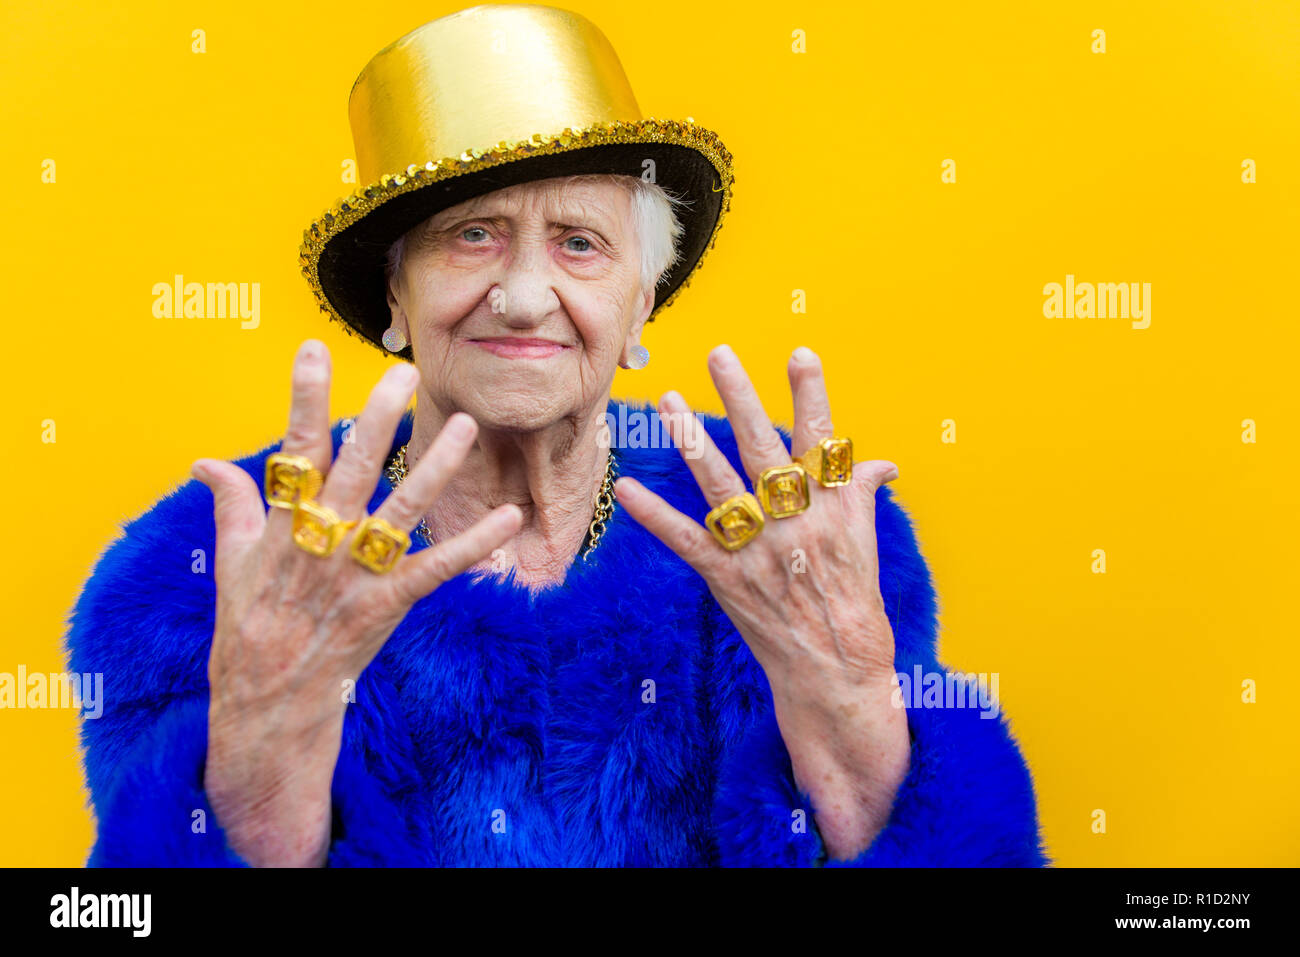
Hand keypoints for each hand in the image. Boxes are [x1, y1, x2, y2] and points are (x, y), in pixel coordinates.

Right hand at [192, 339, 521, 866]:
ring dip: (437, 468)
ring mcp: (354, 575)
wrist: (267, 704)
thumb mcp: (230, 564)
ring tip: (468, 427)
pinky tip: (508, 518)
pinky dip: (474, 544)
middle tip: (406, 373)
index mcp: (281, 527)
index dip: (304, 400)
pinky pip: (436, 568)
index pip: (293, 451)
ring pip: (400, 510)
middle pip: (352, 469)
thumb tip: (207, 460)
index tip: (314, 352)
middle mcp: (319, 543)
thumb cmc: (249, 628)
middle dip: (378, 419)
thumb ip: (231, 505)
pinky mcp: (386, 605)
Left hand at [615, 344, 909, 860]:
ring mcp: (760, 551)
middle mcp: (796, 523)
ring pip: (720, 485)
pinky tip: (626, 488)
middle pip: (764, 449)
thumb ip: (860, 496)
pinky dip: (654, 514)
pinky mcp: (728, 580)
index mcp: (833, 510)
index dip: (811, 397)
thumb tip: (880, 462)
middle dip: (741, 398)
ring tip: (667, 402)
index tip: (799, 353)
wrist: (837, 676)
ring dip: (691, 440)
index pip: (822, 442)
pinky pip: (685, 541)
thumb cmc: (854, 607)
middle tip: (720, 354)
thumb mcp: (866, 546)